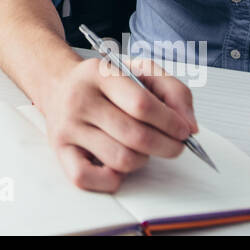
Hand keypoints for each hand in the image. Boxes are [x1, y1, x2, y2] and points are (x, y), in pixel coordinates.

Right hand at [37, 54, 197, 192]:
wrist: (59, 85)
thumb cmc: (105, 82)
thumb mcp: (141, 71)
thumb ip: (174, 91)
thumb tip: (189, 126)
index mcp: (100, 74)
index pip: (142, 104)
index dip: (171, 123)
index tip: (184, 131)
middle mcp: (79, 99)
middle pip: (135, 136)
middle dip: (166, 146)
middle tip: (174, 145)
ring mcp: (67, 127)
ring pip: (120, 159)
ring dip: (142, 160)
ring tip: (141, 149)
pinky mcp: (60, 150)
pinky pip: (87, 178)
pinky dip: (111, 179)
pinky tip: (117, 165)